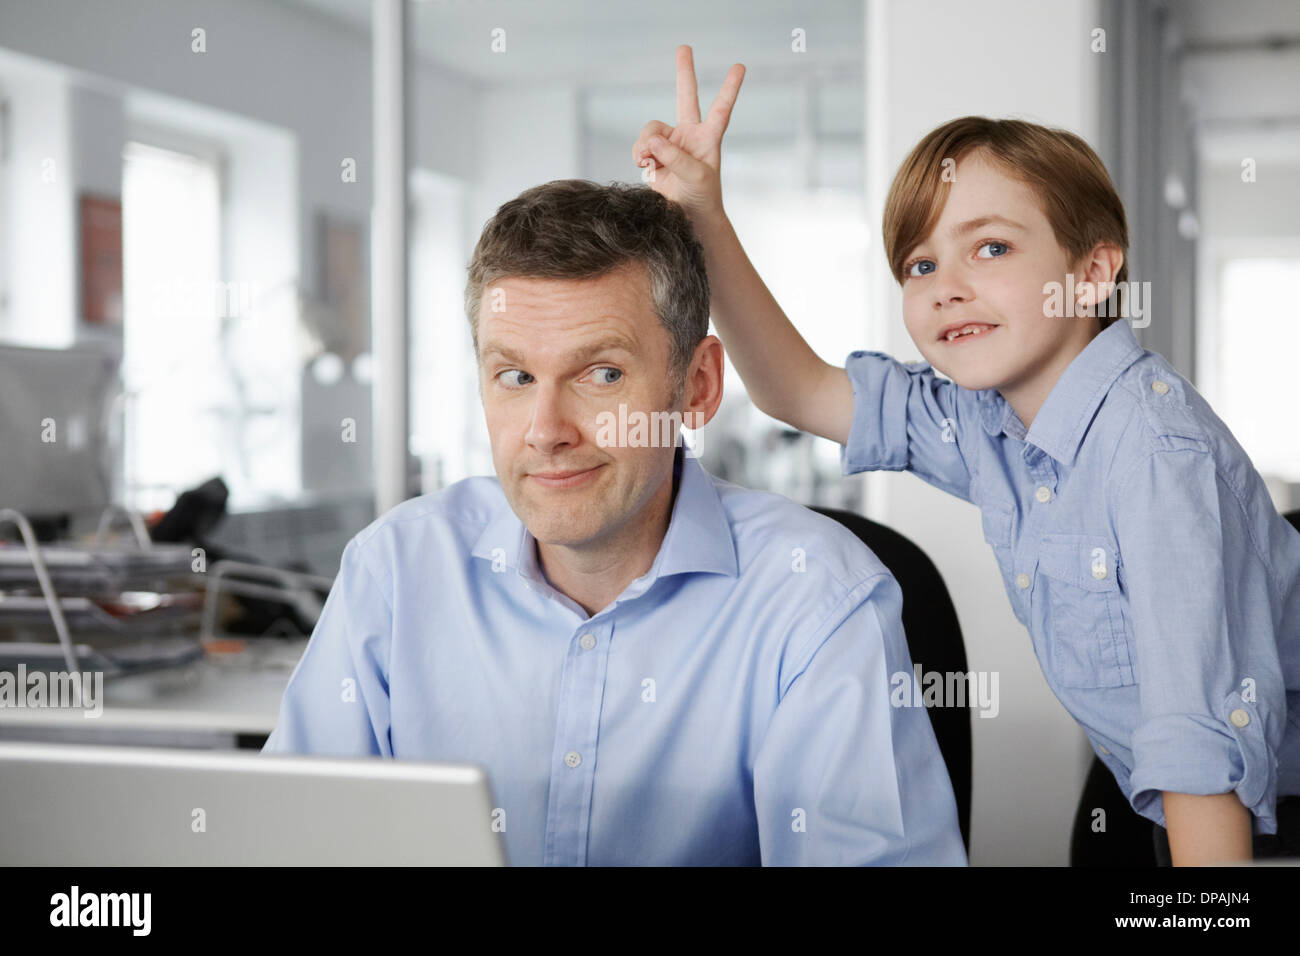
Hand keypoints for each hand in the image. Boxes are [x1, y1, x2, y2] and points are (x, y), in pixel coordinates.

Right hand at [632, 45, 744, 221]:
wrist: (686, 217)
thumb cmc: (701, 197)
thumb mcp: (695, 178)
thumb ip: (675, 156)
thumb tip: (652, 139)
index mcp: (709, 138)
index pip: (721, 109)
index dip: (729, 88)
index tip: (739, 67)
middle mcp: (690, 135)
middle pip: (686, 97)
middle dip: (684, 72)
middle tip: (684, 47)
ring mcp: (671, 143)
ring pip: (650, 130)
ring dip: (645, 146)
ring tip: (650, 163)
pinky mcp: (654, 154)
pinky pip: (640, 145)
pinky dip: (639, 155)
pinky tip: (646, 166)